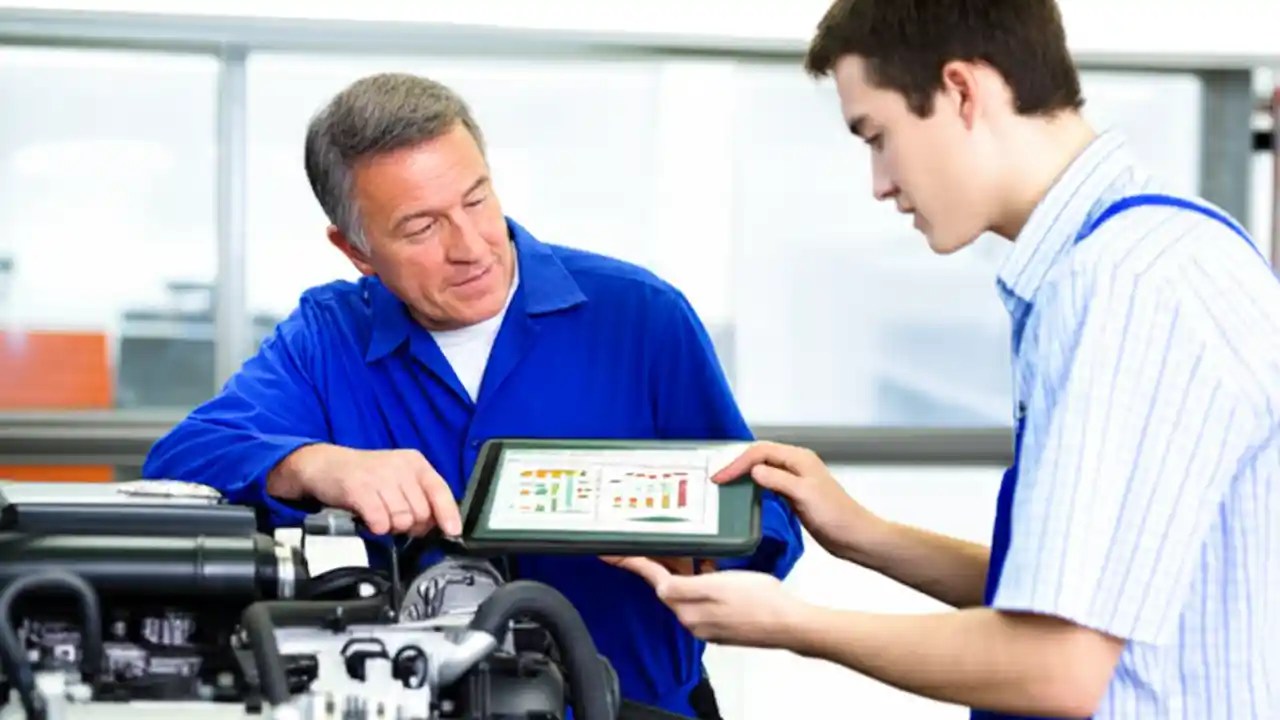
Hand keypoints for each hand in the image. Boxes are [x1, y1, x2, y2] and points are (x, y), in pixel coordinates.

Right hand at [272, 444, 461, 536]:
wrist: (325, 465)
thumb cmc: (365, 477)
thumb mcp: (397, 479)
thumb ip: (418, 498)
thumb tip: (436, 526)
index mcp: (415, 463)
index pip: (440, 490)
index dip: (448, 514)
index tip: (452, 531)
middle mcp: (400, 466)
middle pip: (421, 512)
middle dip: (410, 525)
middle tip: (394, 519)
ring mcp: (379, 476)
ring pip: (402, 519)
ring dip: (391, 527)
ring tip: (379, 516)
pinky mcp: (359, 488)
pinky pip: (380, 521)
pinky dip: (376, 527)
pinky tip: (369, 520)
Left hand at [608, 558, 806, 648]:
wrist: (788, 622)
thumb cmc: (759, 601)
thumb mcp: (718, 583)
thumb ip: (684, 586)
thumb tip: (660, 585)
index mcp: (687, 607)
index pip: (654, 579)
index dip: (633, 563)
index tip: (612, 553)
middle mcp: (692, 618)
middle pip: (667, 584)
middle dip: (659, 562)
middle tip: (649, 541)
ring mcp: (707, 622)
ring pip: (684, 590)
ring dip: (682, 570)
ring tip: (685, 549)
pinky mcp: (720, 623)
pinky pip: (701, 597)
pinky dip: (699, 580)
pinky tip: (710, 567)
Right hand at [712, 441, 879, 561]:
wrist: (854, 537)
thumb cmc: (834, 516)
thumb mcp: (804, 495)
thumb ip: (778, 480)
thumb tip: (754, 470)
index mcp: (799, 458)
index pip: (760, 451)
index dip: (737, 462)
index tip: (720, 478)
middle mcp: (796, 464)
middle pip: (760, 455)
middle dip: (737, 464)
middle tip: (716, 478)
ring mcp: (795, 479)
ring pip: (763, 468)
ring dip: (743, 473)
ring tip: (724, 484)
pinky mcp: (794, 494)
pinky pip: (768, 483)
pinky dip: (753, 485)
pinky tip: (744, 495)